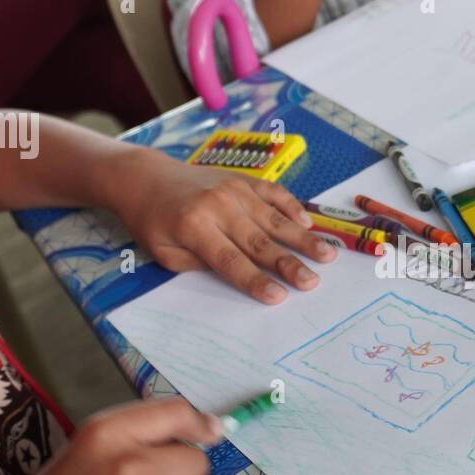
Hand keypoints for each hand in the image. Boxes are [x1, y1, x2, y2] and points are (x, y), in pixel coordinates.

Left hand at [108, 149, 336, 304]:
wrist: (147, 178)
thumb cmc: (153, 221)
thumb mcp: (164, 253)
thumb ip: (199, 264)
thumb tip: (238, 272)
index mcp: (195, 227)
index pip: (231, 261)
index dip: (255, 280)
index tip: (279, 297)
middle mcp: (219, 206)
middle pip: (259, 241)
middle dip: (288, 264)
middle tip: (312, 281)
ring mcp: (234, 189)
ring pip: (274, 218)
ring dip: (302, 238)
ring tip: (327, 254)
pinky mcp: (243, 179)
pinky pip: (273, 193)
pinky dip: (292, 207)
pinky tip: (309, 223)